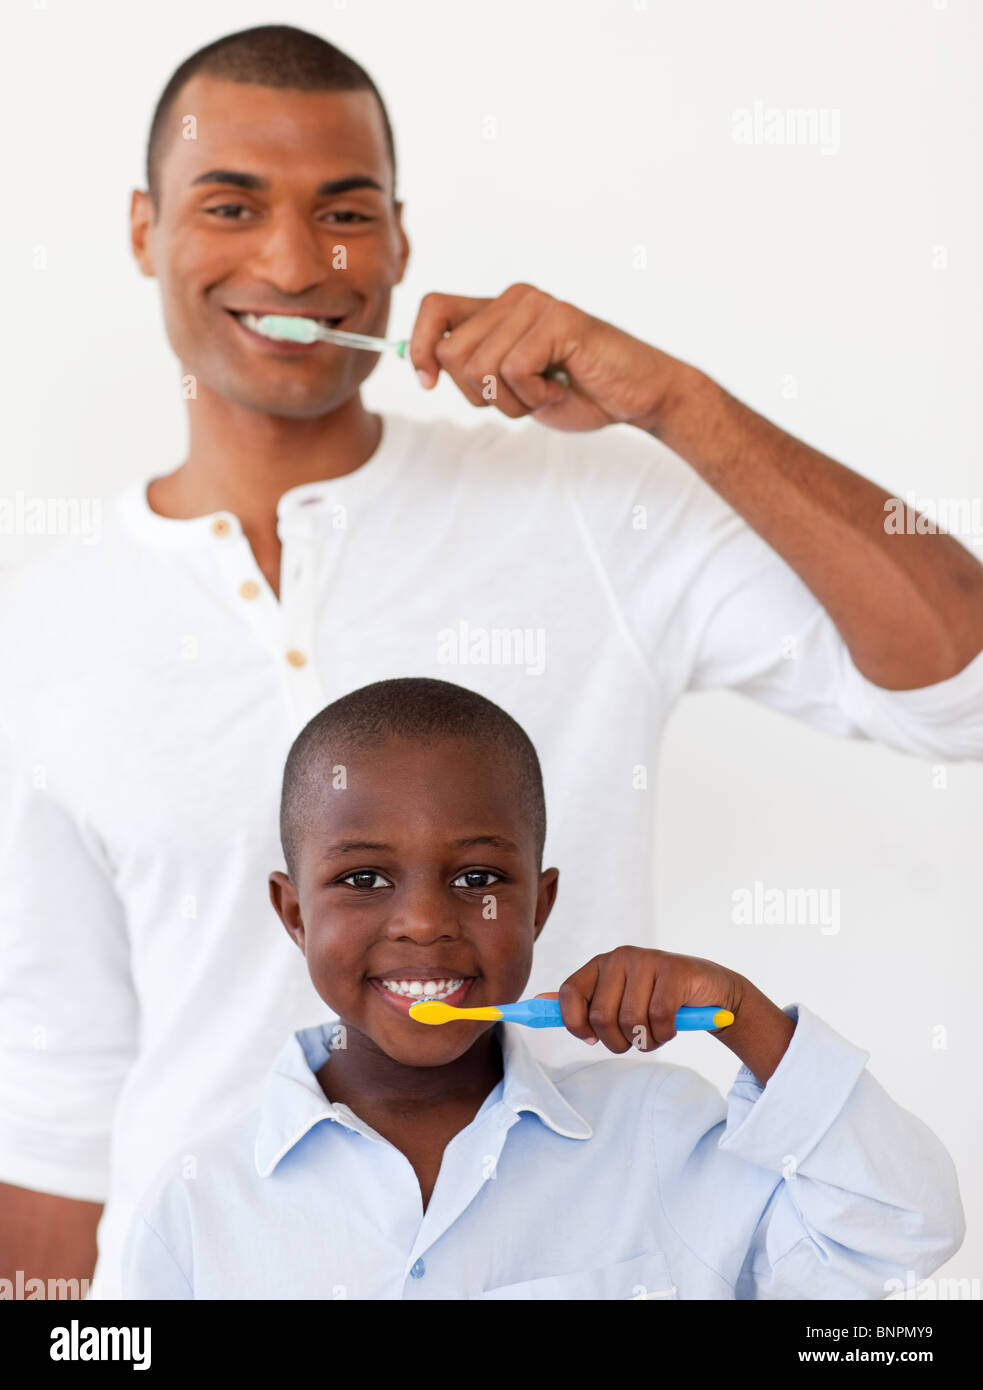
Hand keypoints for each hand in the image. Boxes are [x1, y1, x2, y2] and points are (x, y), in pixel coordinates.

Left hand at [408, 282, 680, 432]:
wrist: (638, 397)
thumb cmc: (577, 393)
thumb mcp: (511, 387)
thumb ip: (472, 371)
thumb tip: (422, 366)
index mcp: (498, 309)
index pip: (433, 308)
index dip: (418, 348)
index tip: (428, 384)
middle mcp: (514, 298)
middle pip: (452, 352)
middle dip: (477, 394)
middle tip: (521, 397)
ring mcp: (537, 305)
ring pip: (479, 367)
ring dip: (510, 401)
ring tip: (544, 392)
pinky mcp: (558, 319)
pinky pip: (513, 370)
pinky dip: (532, 396)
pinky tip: (559, 388)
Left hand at [557, 946, 744, 1053]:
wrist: (708, 991)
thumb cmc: (656, 999)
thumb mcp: (617, 999)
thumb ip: (581, 1002)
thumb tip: (537, 1002)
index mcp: (600, 964)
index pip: (569, 993)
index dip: (575, 1023)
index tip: (591, 1039)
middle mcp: (620, 957)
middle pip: (600, 1016)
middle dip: (616, 1041)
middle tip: (633, 1040)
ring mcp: (648, 961)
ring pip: (629, 1020)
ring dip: (644, 1040)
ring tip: (654, 1033)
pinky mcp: (673, 971)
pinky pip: (658, 1018)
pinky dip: (664, 1034)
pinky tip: (671, 1027)